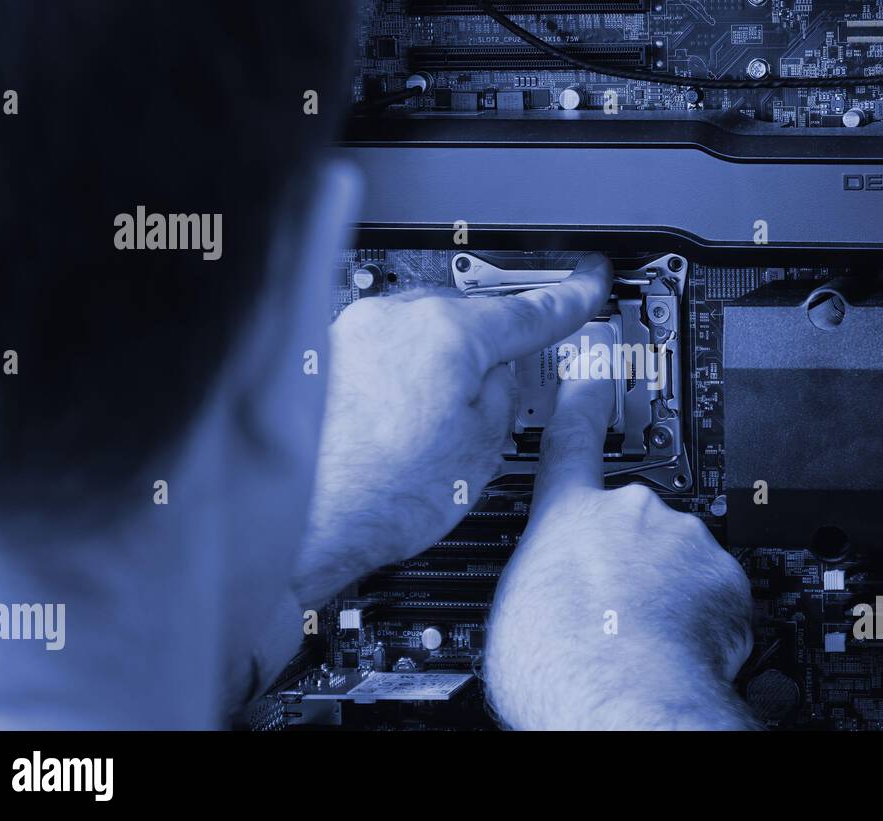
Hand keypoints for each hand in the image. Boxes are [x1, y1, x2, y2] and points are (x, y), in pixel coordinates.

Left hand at [294, 253, 613, 607]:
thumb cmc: (376, 499)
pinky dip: (396, 383)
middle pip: (466, 318)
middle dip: (486, 351)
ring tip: (428, 437)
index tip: (585, 287)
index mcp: (447, 333)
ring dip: (435, 370)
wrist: (296, 528)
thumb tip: (499, 372)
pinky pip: (380, 354)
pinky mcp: (320, 356)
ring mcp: (350, 333)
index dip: (567, 301)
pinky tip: (392, 431)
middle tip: (500, 393)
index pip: (527, 312)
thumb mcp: (482, 452)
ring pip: (418, 336)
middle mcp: (393, 318)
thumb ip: (506, 394)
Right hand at [484, 368, 756, 729]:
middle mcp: (628, 513)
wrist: (623, 702)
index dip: (582, 401)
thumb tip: (540, 596)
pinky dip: (702, 613)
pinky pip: (714, 588)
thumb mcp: (511, 613)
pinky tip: (676, 646)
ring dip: (666, 586)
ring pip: (678, 554)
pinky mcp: (725, 576)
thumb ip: (535, 577)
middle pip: (631, 517)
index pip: (570, 441)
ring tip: (639, 638)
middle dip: (626, 554)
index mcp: (563, 516)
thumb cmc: (558, 670)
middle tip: (607, 606)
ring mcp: (682, 540)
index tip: (594, 372)